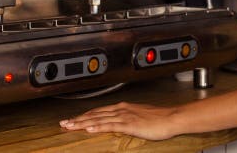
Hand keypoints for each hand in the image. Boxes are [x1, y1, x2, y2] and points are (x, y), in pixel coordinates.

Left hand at [59, 102, 177, 139]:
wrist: (172, 118)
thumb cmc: (160, 118)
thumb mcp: (141, 117)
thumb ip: (129, 119)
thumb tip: (122, 123)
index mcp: (124, 107)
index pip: (100, 111)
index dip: (85, 115)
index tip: (74, 119)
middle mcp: (122, 109)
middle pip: (96, 114)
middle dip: (79, 118)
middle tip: (64, 123)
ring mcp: (125, 116)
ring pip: (99, 118)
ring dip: (83, 122)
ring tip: (70, 126)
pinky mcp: (130, 124)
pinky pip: (111, 125)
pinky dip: (99, 126)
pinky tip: (89, 128)